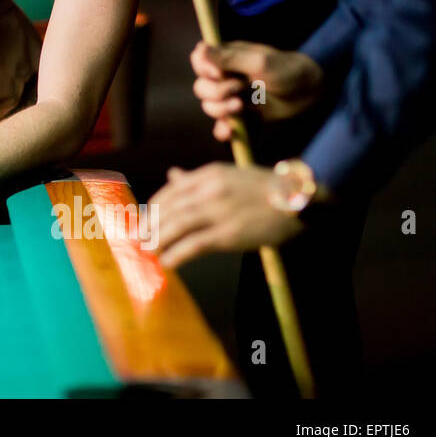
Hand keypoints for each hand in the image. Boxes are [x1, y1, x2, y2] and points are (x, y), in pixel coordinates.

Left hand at [149, 163, 302, 268]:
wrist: (298, 199)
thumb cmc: (264, 188)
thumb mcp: (228, 175)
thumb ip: (197, 178)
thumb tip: (171, 174)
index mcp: (208, 174)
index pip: (170, 191)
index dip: (152, 207)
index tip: (143, 219)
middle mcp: (210, 190)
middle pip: (169, 209)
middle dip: (149, 225)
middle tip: (137, 239)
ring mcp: (220, 211)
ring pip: (177, 226)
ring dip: (158, 240)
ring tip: (148, 251)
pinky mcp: (230, 233)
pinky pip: (195, 245)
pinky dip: (177, 254)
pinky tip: (167, 262)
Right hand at [190, 41, 323, 141]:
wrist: (311, 93)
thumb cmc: (288, 70)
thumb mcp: (258, 62)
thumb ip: (228, 58)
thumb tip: (200, 48)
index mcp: (228, 58)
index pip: (199, 61)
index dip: (203, 68)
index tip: (219, 73)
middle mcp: (226, 77)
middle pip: (201, 87)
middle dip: (215, 91)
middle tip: (239, 89)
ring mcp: (233, 98)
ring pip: (209, 106)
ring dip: (220, 109)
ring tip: (241, 107)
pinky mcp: (242, 117)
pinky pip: (222, 127)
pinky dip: (223, 130)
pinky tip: (231, 131)